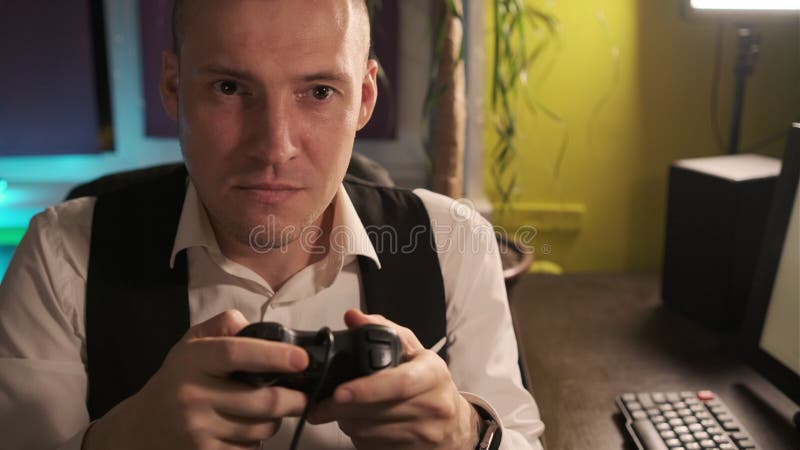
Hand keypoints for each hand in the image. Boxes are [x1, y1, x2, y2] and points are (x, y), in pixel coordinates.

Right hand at [83, 310, 308, 449]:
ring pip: (261, 428)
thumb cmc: (176, 379)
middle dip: (294, 400)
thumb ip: (222, 327)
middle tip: (304, 396)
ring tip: (272, 411)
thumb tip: (255, 327)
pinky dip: (257, 441)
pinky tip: (249, 430)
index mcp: (192, 361)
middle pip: (262, 400)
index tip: (301, 359)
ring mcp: (198, 430)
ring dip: (275, 421)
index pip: (237, 353)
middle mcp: (193, 396)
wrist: (140, 428)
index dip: (274, 355)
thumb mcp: (190, 344)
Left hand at [308, 309, 480, 449]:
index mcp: (433, 373)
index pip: (399, 383)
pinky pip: (373, 446)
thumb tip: (353, 318)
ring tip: (338, 411)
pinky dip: (358, 436)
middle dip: (341, 409)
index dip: (365, 389)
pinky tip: (357, 424)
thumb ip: (382, 329)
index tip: (338, 392)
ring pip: (370, 432)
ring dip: (346, 422)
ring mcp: (425, 433)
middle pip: (377, 412)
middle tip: (319, 405)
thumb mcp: (413, 350)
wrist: (455, 425)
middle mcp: (434, 405)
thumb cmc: (429, 382)